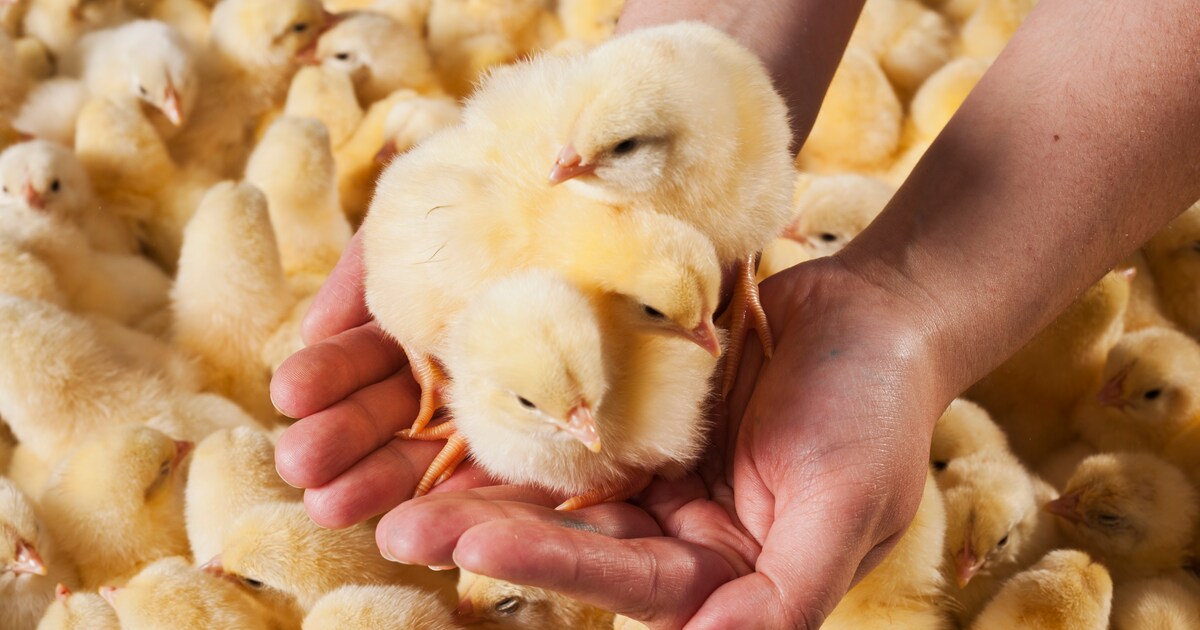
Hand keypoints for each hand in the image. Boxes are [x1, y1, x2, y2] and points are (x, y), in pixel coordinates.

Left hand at [274, 240, 954, 627]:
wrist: (875, 310)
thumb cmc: (879, 411)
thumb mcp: (849, 503)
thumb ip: (788, 593)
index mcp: (722, 572)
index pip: (626, 580)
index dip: (551, 564)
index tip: (470, 542)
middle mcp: (672, 530)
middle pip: (570, 538)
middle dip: (487, 530)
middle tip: (399, 524)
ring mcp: (649, 469)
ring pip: (555, 481)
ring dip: (479, 481)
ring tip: (391, 482)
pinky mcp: (634, 410)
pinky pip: (567, 413)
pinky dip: (512, 414)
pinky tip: (443, 410)